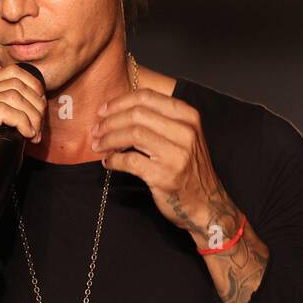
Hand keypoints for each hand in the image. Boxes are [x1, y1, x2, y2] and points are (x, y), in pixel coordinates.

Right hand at [0, 62, 45, 192]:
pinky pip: (4, 111)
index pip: (12, 72)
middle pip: (15, 85)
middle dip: (35, 105)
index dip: (34, 86)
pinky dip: (22, 122)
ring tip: (34, 133)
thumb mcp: (7, 118)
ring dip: (31, 117)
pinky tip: (27, 135)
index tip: (41, 106)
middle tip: (39, 126)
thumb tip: (10, 73)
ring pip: (12, 98)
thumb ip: (7, 95)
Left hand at [90, 87, 269, 302]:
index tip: (103, 110)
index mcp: (188, 116)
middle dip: (110, 121)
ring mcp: (176, 154)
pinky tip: (108, 163)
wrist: (206, 205)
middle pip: (137, 114)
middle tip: (95, 130)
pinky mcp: (164, 175)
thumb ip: (160, 121)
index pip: (147, 97)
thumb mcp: (185, 137)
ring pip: (132, 134)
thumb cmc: (190, 171)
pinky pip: (129, 161)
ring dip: (109, 139)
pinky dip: (113, 161)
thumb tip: (119, 111)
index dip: (119, 102)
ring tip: (98, 145)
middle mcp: (185, 132)